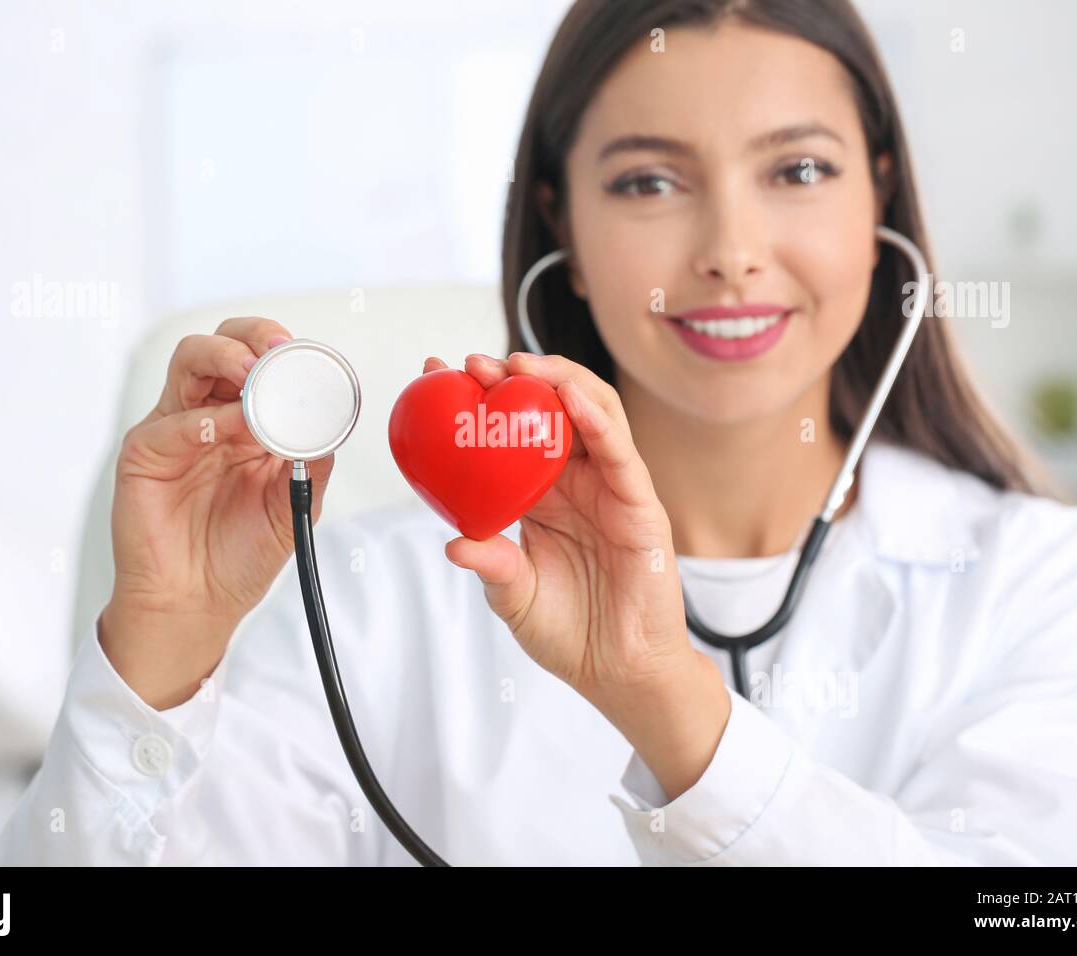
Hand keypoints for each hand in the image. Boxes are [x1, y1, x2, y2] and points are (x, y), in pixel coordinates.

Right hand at [101, 318, 334, 708]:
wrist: (198, 604)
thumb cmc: (239, 555)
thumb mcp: (294, 502)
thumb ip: (311, 459)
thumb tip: (332, 418)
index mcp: (247, 422)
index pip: (261, 362)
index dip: (284, 351)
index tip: (312, 357)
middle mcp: (209, 415)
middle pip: (222, 346)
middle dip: (253, 337)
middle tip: (279, 349)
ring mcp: (175, 430)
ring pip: (190, 362)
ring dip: (225, 357)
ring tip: (255, 372)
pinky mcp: (144, 453)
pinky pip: (172, 422)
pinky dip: (205, 418)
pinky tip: (230, 428)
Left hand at [428, 352, 729, 797]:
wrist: (619, 672)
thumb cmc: (570, 632)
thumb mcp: (512, 596)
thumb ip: (490, 565)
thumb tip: (453, 544)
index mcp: (543, 495)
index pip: (510, 432)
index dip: (477, 400)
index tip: (436, 377)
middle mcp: (577, 482)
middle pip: (551, 408)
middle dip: (516, 376)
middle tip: (475, 364)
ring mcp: (611, 488)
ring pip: (592, 412)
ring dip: (557, 380)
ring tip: (521, 366)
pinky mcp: (640, 503)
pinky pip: (620, 452)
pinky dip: (596, 419)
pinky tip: (569, 398)